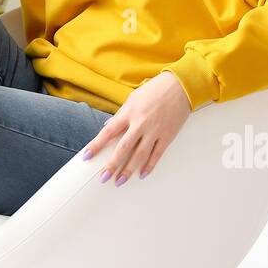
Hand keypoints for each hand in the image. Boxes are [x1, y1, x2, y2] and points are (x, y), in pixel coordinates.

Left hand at [81, 71, 191, 185]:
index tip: (87, 156)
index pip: (108, 132)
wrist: (180, 86)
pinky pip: (156, 155)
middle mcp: (141, 123)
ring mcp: (154, 131)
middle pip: (123, 148)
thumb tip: (107, 127)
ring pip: (139, 156)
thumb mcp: (133, 98)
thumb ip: (120, 114)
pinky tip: (142, 174)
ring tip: (120, 181)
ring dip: (128, 170)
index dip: (96, 145)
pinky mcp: (167, 136)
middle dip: (112, 165)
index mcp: (129, 113)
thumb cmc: (155, 90)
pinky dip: (149, 166)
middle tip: (103, 177)